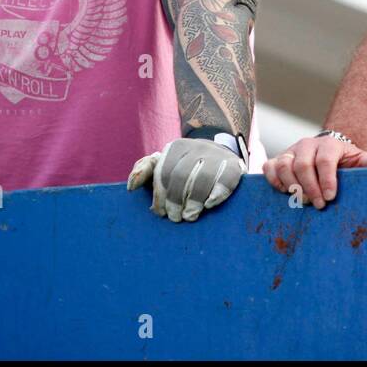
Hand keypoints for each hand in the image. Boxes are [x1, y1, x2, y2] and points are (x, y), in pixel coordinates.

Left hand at [126, 138, 245, 222]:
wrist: (220, 152)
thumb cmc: (184, 166)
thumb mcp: (163, 163)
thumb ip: (145, 171)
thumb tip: (131, 186)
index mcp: (176, 147)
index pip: (163, 172)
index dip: (160, 195)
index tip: (160, 212)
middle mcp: (197, 147)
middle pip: (182, 176)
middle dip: (176, 200)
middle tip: (175, 218)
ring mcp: (217, 156)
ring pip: (203, 178)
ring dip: (194, 201)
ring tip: (190, 216)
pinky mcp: (235, 166)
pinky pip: (226, 180)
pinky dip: (217, 194)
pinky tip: (209, 205)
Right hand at [262, 134, 366, 208]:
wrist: (328, 151)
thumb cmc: (344, 161)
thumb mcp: (358, 159)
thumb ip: (366, 163)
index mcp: (328, 145)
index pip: (325, 160)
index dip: (326, 179)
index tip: (330, 197)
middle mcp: (307, 145)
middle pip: (302, 164)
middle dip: (309, 187)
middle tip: (318, 204)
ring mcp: (290, 151)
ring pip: (283, 165)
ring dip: (291, 186)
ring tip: (303, 201)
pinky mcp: (277, 159)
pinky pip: (268, 167)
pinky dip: (273, 181)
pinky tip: (284, 193)